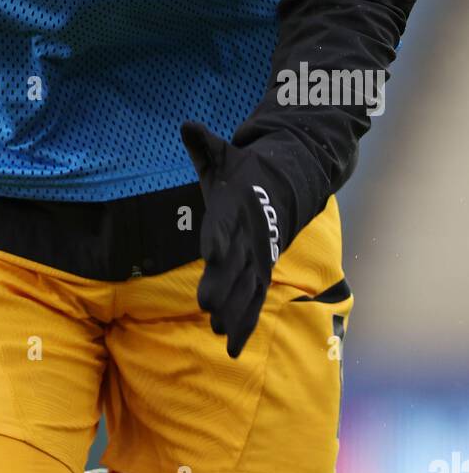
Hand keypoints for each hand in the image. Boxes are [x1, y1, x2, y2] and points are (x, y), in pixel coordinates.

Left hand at [181, 121, 280, 357]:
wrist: (285, 185)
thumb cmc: (242, 173)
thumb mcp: (222, 155)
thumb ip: (204, 144)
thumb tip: (187, 124)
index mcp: (234, 208)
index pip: (224, 224)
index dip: (218, 239)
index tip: (210, 254)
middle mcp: (247, 237)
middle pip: (236, 265)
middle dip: (223, 286)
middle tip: (206, 307)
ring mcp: (257, 258)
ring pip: (246, 290)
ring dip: (233, 312)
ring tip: (218, 333)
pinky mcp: (260, 272)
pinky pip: (253, 302)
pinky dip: (244, 325)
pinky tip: (231, 349)